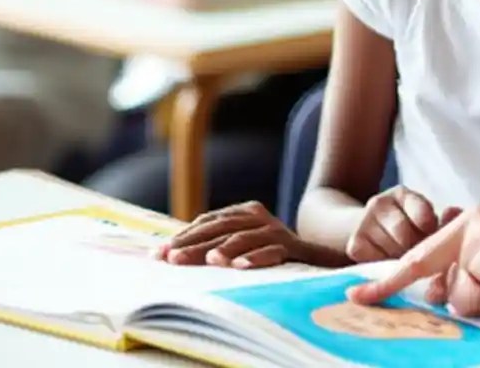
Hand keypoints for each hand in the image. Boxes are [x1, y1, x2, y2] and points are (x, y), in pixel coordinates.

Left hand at [155, 201, 311, 268]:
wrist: (321, 258)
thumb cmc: (271, 253)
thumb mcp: (243, 244)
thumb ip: (214, 245)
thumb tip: (166, 254)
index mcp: (244, 212)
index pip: (208, 222)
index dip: (182, 237)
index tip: (158, 254)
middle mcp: (260, 218)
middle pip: (221, 229)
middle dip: (194, 245)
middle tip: (171, 260)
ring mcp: (278, 231)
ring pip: (245, 237)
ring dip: (225, 249)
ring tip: (208, 261)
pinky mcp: (294, 247)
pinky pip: (273, 251)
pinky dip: (256, 258)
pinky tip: (240, 267)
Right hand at [345, 186, 442, 262]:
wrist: (370, 232)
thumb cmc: (408, 229)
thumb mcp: (426, 220)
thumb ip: (444, 219)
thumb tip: (453, 212)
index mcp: (401, 194)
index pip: (422, 215)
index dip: (431, 232)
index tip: (433, 241)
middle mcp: (379, 203)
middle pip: (405, 235)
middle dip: (415, 249)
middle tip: (421, 256)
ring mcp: (363, 223)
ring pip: (391, 250)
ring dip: (402, 260)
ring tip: (405, 259)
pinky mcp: (354, 244)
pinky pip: (376, 262)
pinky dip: (386, 268)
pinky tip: (389, 262)